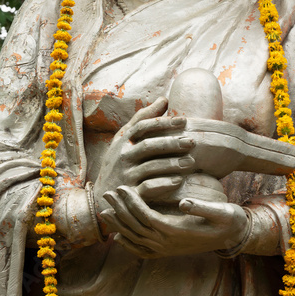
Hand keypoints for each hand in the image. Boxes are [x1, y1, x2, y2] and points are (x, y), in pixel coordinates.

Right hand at [93, 98, 196, 231]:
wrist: (102, 195)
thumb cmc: (118, 162)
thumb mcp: (124, 139)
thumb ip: (142, 119)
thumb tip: (164, 99)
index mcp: (123, 141)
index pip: (142, 126)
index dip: (163, 122)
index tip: (184, 121)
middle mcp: (122, 156)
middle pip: (147, 146)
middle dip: (171, 143)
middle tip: (192, 142)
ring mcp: (125, 175)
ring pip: (149, 167)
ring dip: (171, 164)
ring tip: (190, 162)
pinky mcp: (130, 193)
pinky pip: (147, 188)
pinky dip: (163, 184)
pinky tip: (178, 181)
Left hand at [99, 185, 248, 257]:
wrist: (233, 237)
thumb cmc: (228, 220)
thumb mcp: (221, 211)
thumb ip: (203, 207)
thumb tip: (184, 202)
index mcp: (175, 231)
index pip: (145, 215)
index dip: (131, 202)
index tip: (121, 187)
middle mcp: (166, 243)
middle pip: (135, 226)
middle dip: (119, 209)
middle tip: (106, 193)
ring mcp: (165, 249)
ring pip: (135, 239)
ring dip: (118, 225)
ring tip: (105, 211)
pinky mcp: (167, 251)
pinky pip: (142, 251)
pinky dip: (128, 244)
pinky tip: (118, 237)